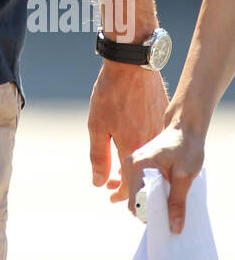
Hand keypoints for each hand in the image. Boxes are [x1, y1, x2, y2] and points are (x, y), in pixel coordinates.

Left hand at [88, 62, 167, 204]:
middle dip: (125, 181)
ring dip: (135, 166)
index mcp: (134, 147)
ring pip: (149, 159)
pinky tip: (130, 147)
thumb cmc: (111, 93)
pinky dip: (143, 150)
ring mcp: (159, 131)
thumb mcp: (97, 125)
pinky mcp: (163, 119)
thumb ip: (99, 156)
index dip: (120, 193)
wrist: (132, 64)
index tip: (110, 195)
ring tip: (118, 167)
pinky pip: (154, 144)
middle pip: (142, 173)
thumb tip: (98, 181)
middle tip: (110, 182)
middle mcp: (151, 143)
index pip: (131, 183)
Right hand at [120, 125, 205, 233]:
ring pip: (133, 190)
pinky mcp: (138, 162)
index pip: (135, 201)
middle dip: (144, 210)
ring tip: (153, 212)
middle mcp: (130, 164)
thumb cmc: (186, 148)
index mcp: (138, 166)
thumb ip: (177, 202)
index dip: (147, 215)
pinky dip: (142, 193)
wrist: (185, 127)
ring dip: (143, 201)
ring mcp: (132, 162)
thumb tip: (174, 227)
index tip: (161, 222)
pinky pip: (136, 183)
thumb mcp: (184, 177)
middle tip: (160, 219)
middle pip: (132, 197)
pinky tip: (148, 199)